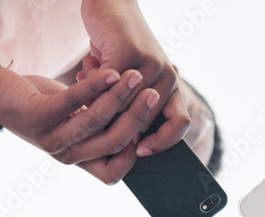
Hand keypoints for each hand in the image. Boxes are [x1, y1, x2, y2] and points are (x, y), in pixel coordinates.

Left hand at [0, 66, 159, 183]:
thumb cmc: (46, 106)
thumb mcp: (79, 121)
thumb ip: (106, 126)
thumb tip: (146, 115)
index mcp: (80, 160)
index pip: (116, 171)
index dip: (136, 149)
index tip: (149, 121)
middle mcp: (66, 155)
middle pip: (114, 143)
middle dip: (138, 117)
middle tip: (153, 94)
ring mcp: (51, 139)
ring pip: (97, 121)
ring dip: (120, 97)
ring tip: (136, 77)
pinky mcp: (38, 116)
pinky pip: (73, 100)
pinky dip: (95, 85)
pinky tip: (110, 73)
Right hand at [80, 0, 190, 155]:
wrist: (110, 3)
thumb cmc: (117, 45)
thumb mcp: (130, 78)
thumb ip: (131, 105)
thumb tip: (124, 143)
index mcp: (172, 86)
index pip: (179, 125)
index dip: (163, 143)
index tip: (140, 153)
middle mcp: (167, 77)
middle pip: (143, 121)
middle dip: (115, 124)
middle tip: (92, 118)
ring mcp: (150, 65)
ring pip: (123, 107)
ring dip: (98, 105)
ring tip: (85, 92)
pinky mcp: (128, 54)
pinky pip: (108, 88)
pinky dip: (92, 86)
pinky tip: (85, 72)